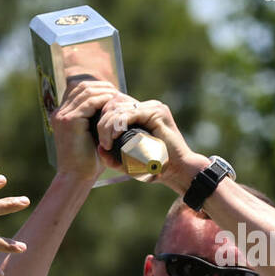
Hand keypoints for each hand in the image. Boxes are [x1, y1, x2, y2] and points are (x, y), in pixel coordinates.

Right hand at [50, 78, 130, 180]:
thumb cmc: (88, 160)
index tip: (115, 95)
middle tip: (119, 95)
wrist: (77, 177)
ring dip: (105, 93)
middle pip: (83, 86)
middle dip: (103, 88)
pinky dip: (104, 101)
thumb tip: (115, 103)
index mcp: (63, 115)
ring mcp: (63, 116)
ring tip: (119, 100)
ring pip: (87, 91)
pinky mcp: (69, 120)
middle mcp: (60, 113)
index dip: (99, 88)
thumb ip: (97, 118)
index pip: (80, 89)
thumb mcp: (93, 134)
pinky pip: (90, 101)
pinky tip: (114, 108)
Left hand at [90, 97, 208, 191]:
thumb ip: (111, 157)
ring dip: (107, 126)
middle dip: (102, 124)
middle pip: (114, 104)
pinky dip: (118, 124)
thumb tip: (99, 149)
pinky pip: (129, 113)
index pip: (114, 106)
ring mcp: (153, 107)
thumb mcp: (127, 162)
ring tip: (107, 144)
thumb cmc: (153, 168)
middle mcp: (146, 107)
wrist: (176, 170)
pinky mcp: (157, 112)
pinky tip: (114, 137)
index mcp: (140, 114)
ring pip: (119, 108)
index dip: (102, 121)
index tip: (102, 142)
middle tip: (103, 144)